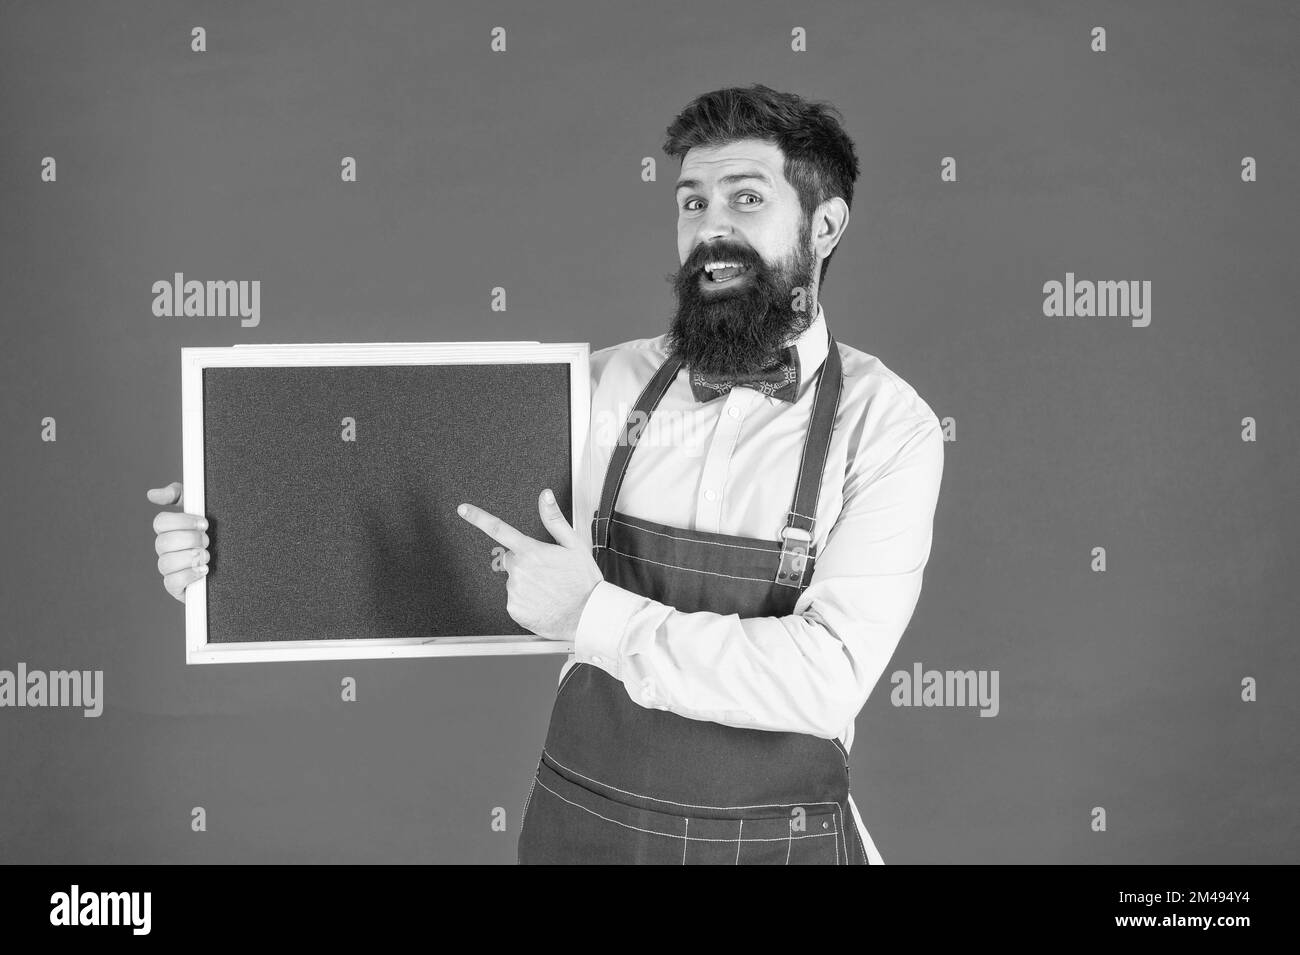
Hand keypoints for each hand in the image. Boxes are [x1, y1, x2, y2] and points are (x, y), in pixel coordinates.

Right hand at [147, 481, 209, 602]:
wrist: (241, 559)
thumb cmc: (218, 531)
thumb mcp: (203, 507)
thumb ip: (180, 494)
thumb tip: (152, 494)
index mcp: (170, 530)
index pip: (160, 523)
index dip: (182, 522)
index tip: (205, 523)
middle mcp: (166, 550)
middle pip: (163, 543)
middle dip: (190, 540)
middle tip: (208, 541)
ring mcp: (170, 569)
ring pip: (165, 563)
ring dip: (190, 558)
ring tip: (207, 556)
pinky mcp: (177, 587)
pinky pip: (171, 583)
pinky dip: (188, 576)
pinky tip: (204, 571)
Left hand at [457, 489, 601, 640]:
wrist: (587, 616)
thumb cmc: (583, 581)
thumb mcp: (574, 545)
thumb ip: (554, 519)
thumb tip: (545, 497)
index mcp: (530, 551)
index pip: (499, 529)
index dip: (478, 517)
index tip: (464, 510)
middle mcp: (518, 570)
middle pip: (512, 560)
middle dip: (525, 562)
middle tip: (547, 572)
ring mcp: (514, 591)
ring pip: (514, 581)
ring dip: (527, 584)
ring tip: (549, 590)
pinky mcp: (514, 609)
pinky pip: (515, 601)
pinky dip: (526, 601)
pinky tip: (543, 602)